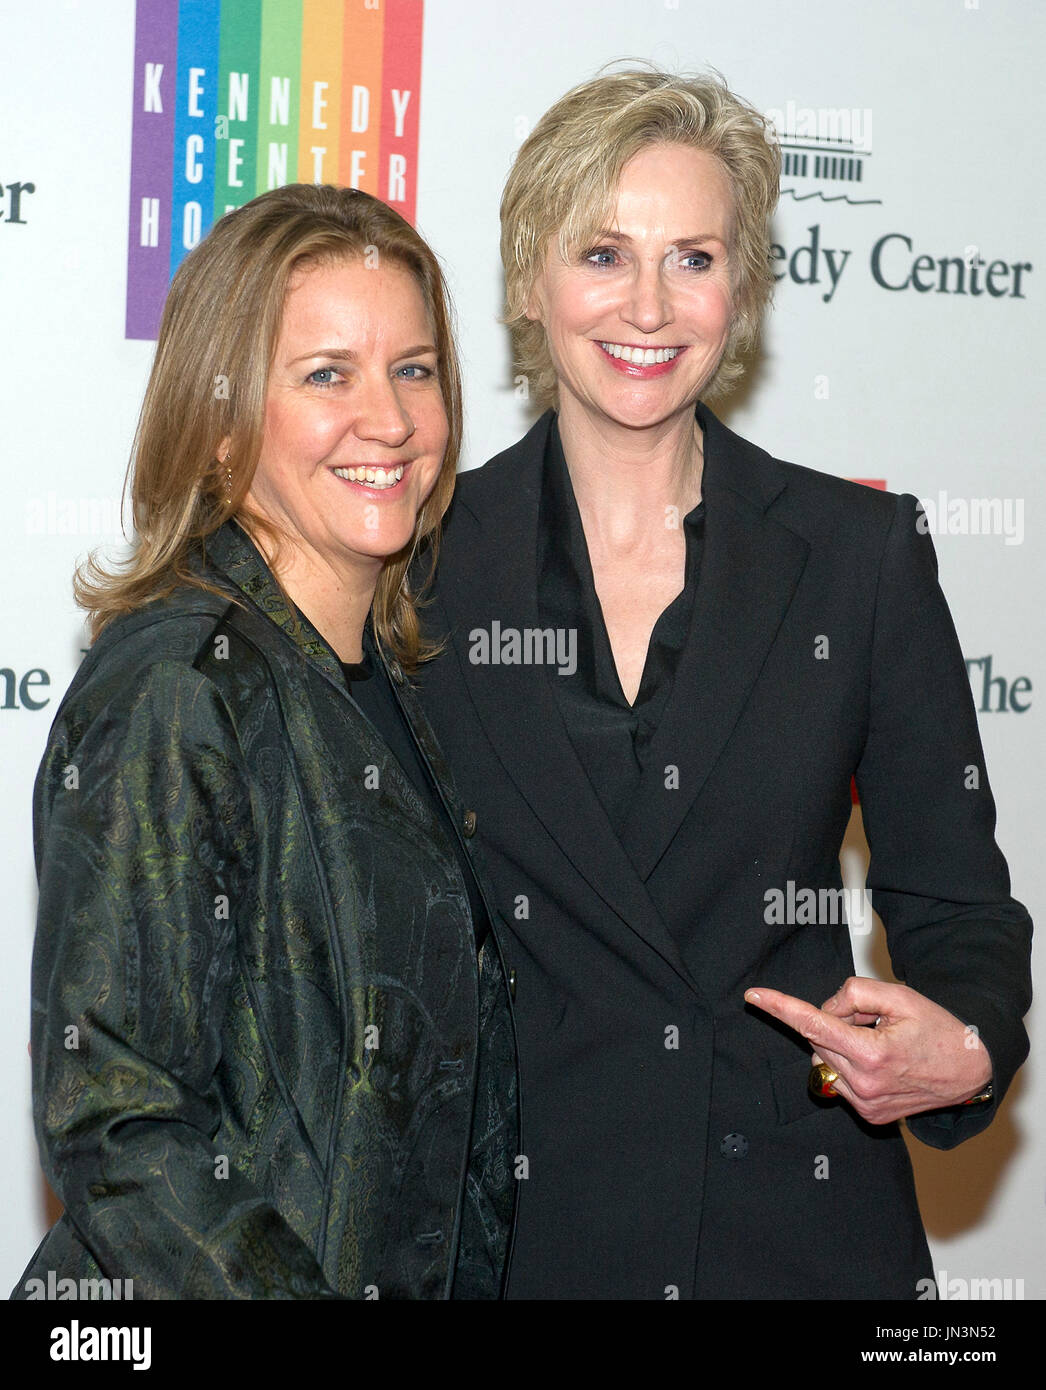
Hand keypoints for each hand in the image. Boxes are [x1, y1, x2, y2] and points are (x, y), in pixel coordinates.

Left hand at [743, 976, 992, 1124]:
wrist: (970, 1071)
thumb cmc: (937, 1029)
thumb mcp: (899, 997)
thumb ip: (855, 994)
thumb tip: (826, 1010)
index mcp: (871, 1053)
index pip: (812, 1024)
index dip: (780, 1007)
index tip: (754, 996)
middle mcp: (864, 1084)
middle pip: (818, 1038)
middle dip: (833, 1021)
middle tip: (869, 1019)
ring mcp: (865, 1104)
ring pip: (825, 1060)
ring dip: (839, 1045)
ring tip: (878, 1043)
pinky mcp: (869, 1116)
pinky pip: (838, 1080)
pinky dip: (847, 1065)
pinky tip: (878, 1063)